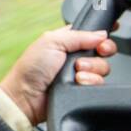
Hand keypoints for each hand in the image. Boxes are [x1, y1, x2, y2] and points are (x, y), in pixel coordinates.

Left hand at [0, 26, 117, 125]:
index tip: (104, 38)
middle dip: (103, 50)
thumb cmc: (31, 69)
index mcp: (68, 40)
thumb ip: (79, 35)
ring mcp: (81, 73)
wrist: (26, 97)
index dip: (102, 34)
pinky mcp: (83, 89)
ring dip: (92, 68)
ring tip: (76, 73)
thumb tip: (102, 34)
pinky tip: (78, 82)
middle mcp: (76, 56)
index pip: (92, 33)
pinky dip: (91, 81)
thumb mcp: (52, 41)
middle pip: (103, 50)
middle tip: (96, 52)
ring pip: (103, 67)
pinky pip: (100, 83)